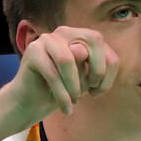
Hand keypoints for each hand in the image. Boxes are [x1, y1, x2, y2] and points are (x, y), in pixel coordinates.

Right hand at [0, 27, 118, 140]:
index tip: (98, 91)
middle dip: (97, 70)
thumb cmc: (62, 91)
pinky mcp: (33, 52)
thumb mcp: (85, 81)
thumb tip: (81, 53)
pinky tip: (66, 109)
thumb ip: (92, 69)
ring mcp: (47, 39)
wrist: (32, 102)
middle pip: (93, 40)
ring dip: (75, 86)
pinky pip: (52, 74)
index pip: (102, 43)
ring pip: (67, 59)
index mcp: (80, 36)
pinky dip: (62, 96)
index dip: (108, 70)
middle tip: (90, 91)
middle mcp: (65, 32)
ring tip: (75, 102)